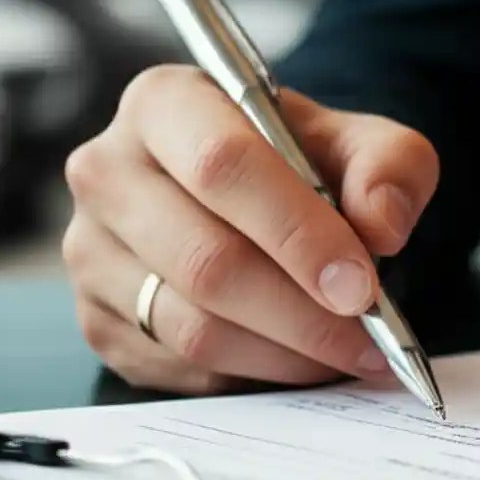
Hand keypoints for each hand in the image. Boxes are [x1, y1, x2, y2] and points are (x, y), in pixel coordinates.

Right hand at [62, 65, 438, 392]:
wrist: (254, 199)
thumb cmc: (301, 164)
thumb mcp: (360, 143)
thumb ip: (389, 167)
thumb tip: (382, 225)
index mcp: (166, 102)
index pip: (223, 165)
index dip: (298, 233)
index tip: (360, 285)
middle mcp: (108, 172)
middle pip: (206, 260)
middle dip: (303, 313)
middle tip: (369, 337)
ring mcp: (90, 251)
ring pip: (192, 328)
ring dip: (286, 354)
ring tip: (348, 354)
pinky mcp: (96, 319)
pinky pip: (180, 369)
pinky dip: (253, 376)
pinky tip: (299, 360)